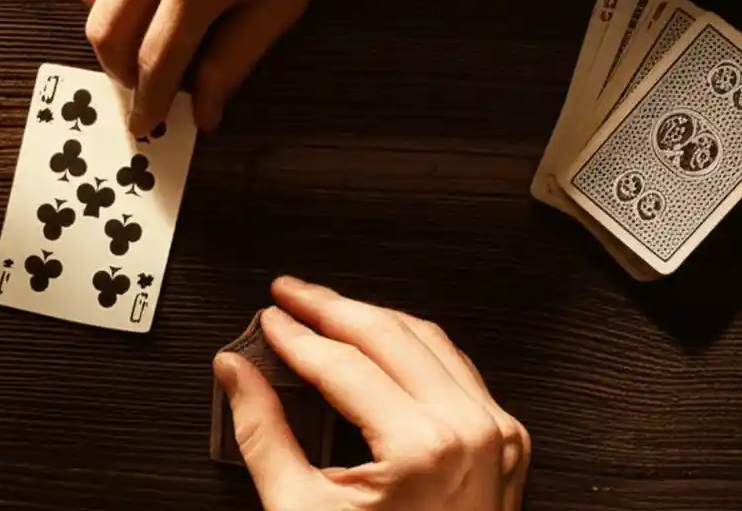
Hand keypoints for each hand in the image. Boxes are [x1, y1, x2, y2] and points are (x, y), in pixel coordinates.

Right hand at [214, 277, 529, 510]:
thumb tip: (235, 374)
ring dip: (373, 317)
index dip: (294, 333)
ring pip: (427, 338)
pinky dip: (413, 345)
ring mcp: (495, 433)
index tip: (267, 320)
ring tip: (327, 310)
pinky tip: (382, 342)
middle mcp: (468, 429)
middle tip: (290, 294)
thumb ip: (263, 433)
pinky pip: (457, 366)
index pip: (340, 361)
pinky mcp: (506, 441)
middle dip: (330, 306)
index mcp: (420, 445)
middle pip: (386, 332)